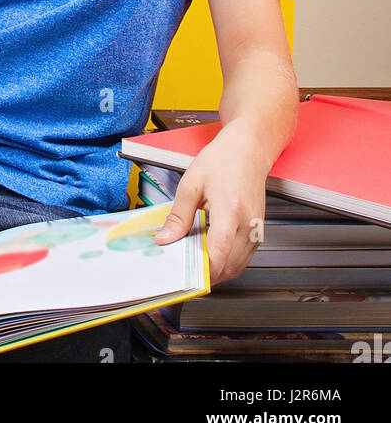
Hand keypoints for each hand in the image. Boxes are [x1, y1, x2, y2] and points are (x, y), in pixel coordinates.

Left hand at [152, 120, 268, 284]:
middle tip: (184, 270)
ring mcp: (256, 229)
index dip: (203, 268)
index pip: (219, 250)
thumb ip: (178, 215)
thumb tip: (166, 239)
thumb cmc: (224, 159)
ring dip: (217, 271)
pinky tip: (211, 252)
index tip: (185, 274)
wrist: (248, 148)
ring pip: (238, 267)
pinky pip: (243, 258)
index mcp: (231, 209)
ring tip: (196, 262)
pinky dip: (227, 262)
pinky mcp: (258, 231)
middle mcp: (248, 223)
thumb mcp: (192, 183)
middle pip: (229, 265)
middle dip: (206, 274)